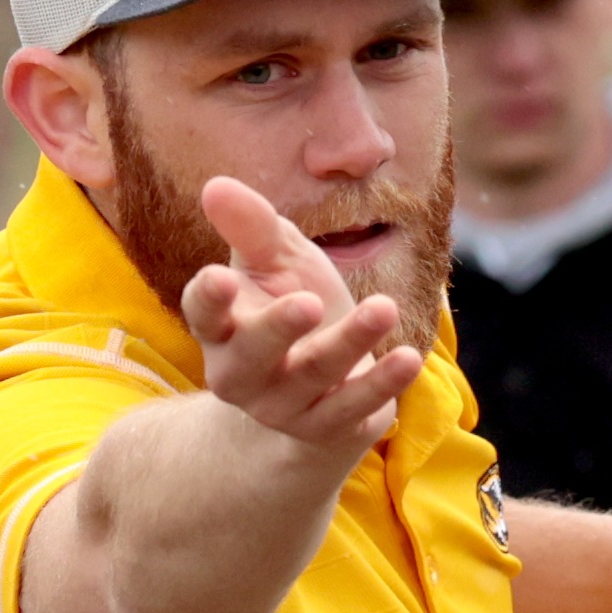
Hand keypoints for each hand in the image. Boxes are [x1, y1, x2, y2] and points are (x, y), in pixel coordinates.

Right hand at [183, 175, 418, 457]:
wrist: (325, 384)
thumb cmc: (292, 304)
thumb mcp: (276, 261)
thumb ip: (253, 227)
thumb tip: (216, 185)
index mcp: (222, 329)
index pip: (204, 314)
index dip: (208, 298)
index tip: (220, 276)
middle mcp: (242, 374)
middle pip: (253, 355)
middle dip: (280, 328)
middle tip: (309, 302)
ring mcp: (284, 406)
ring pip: (315, 374)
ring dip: (351, 341)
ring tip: (384, 307)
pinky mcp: (328, 427)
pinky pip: (354, 408)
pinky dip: (382, 384)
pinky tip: (408, 357)